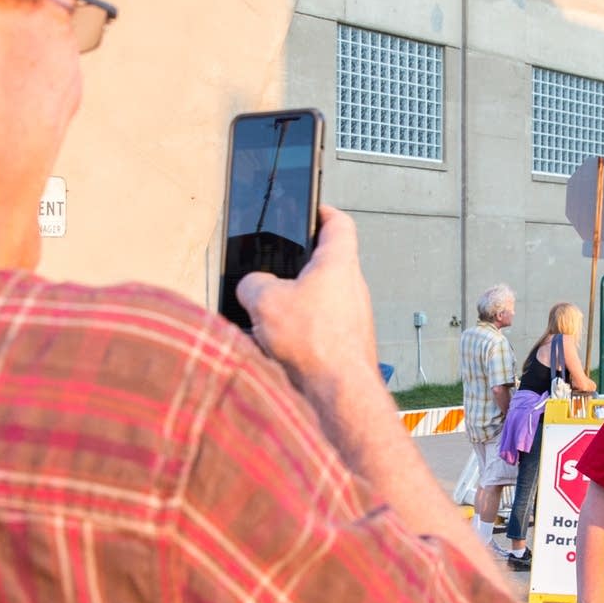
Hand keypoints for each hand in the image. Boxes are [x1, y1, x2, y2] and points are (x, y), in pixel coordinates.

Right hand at [237, 207, 376, 390]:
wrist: (338, 393)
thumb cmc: (316, 344)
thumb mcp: (265, 301)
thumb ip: (253, 284)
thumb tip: (252, 288)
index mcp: (339, 264)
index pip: (338, 224)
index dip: (323, 212)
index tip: (311, 209)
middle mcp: (351, 289)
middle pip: (323, 266)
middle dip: (295, 269)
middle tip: (274, 270)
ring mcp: (351, 320)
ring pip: (316, 303)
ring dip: (292, 307)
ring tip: (265, 320)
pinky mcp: (344, 346)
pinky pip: (316, 332)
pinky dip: (296, 336)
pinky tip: (275, 350)